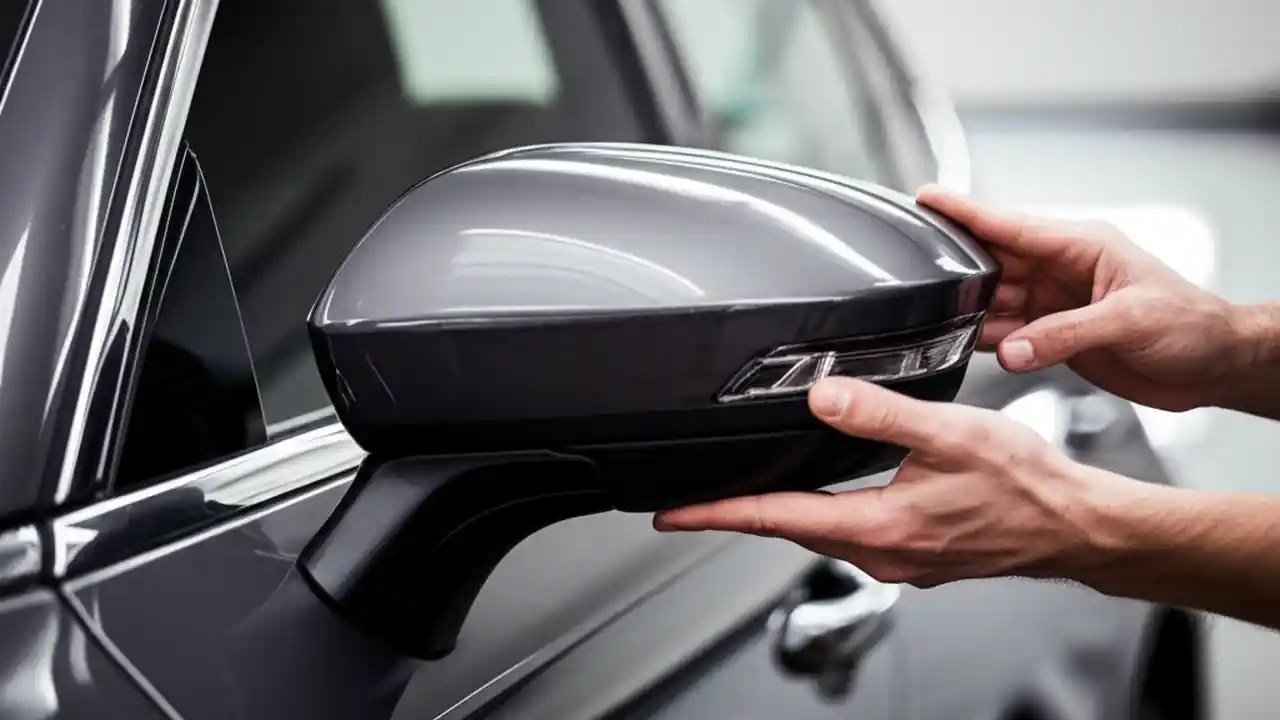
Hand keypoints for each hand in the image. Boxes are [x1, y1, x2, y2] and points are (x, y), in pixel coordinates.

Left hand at [654, 377, 1127, 587]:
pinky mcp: (915, 554)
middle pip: (787, 530)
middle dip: (736, 514)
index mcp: (880, 526)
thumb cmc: (1026, 486)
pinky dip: (818, 515)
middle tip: (693, 503)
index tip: (672, 513)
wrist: (1076, 524)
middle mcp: (882, 553)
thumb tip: (823, 399)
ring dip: (777, 515)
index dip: (716, 514)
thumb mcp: (950, 434)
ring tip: (740, 498)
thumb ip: (881, 414)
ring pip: (817, 534)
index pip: (774, 518)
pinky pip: (848, 535)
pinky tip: (820, 498)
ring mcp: (898, 559)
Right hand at [917, 185, 1260, 411]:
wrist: (1214, 366)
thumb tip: (1014, 349)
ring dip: (968, 311)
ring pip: (994, 301)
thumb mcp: (1129, 321)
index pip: (1011, 225)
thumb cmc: (1191, 326)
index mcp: (1081, 247)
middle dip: (956, 265)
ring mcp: (1054, 305)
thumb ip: (1065, 335)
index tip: (926, 197)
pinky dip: (985, 342)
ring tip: (933, 317)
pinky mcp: (1053, 338)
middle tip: (913, 269)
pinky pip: (1006, 336)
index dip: (965, 212)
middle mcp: (1061, 271)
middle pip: (993, 262)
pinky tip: (962, 344)